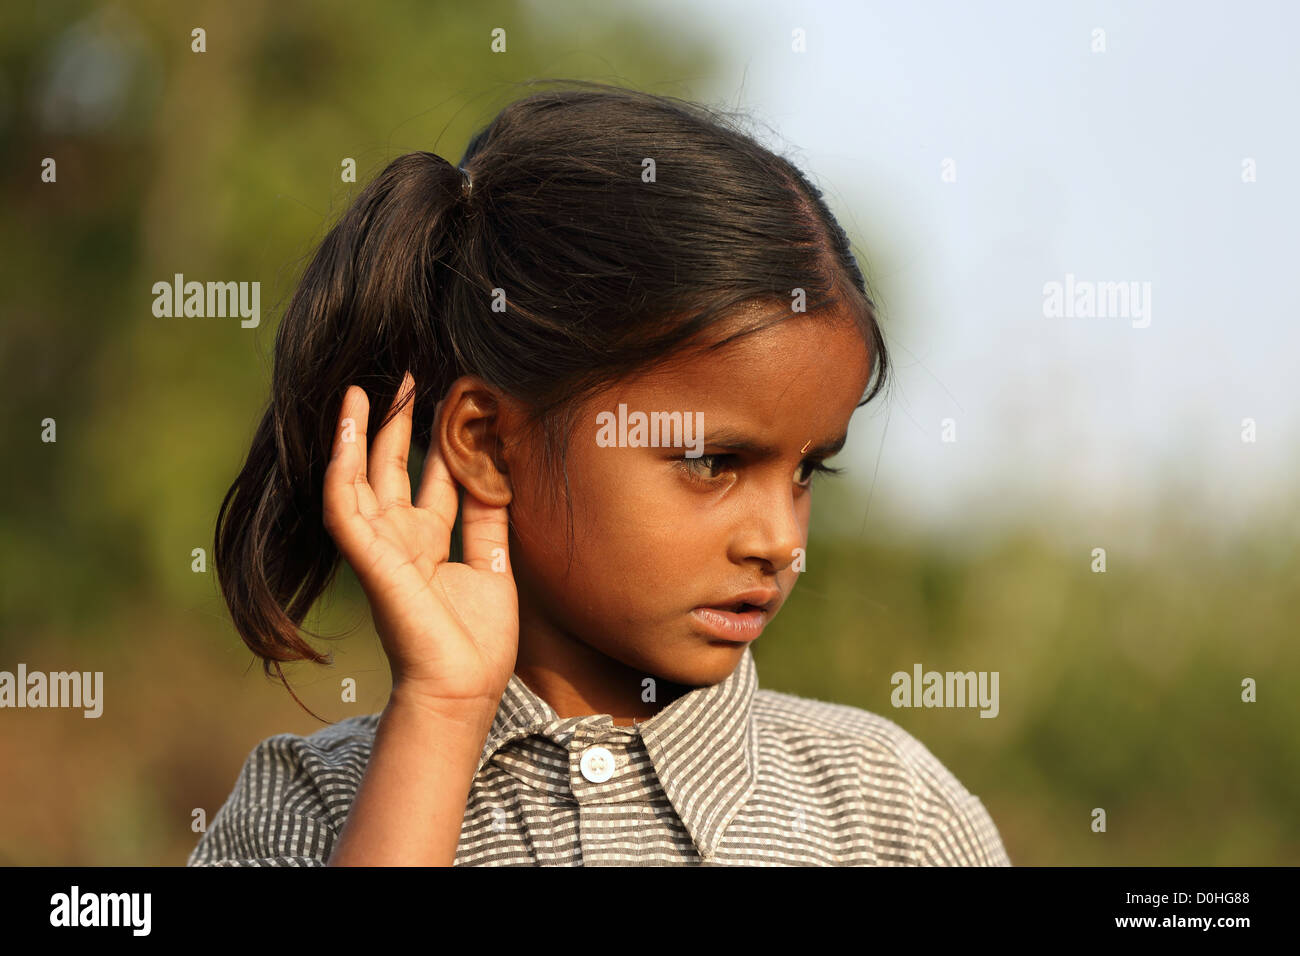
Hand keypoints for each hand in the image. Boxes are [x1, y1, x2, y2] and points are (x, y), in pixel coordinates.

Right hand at [322, 371, 517, 711]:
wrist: (463, 688)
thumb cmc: (478, 641)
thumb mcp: (493, 562)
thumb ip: (489, 516)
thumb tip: (499, 469)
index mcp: (429, 542)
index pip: (431, 477)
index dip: (441, 438)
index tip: (457, 396)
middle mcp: (401, 538)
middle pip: (394, 467)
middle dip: (401, 421)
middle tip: (411, 375)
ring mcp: (380, 546)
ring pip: (361, 475)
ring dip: (362, 431)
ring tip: (367, 386)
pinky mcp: (368, 557)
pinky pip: (344, 503)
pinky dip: (342, 462)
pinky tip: (346, 425)